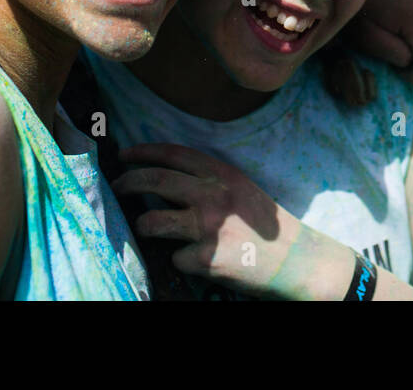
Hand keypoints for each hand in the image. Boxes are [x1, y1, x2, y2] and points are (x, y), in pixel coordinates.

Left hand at [112, 142, 353, 299]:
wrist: (296, 259)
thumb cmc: (267, 225)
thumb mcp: (242, 189)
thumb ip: (210, 181)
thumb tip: (166, 180)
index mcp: (223, 174)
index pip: (174, 154)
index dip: (144, 152)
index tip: (124, 155)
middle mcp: (213, 195)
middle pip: (155, 181)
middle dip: (128, 183)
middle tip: (117, 187)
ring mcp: (208, 227)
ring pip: (152, 222)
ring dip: (143, 225)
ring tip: (145, 228)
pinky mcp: (206, 259)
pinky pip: (176, 258)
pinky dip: (182, 260)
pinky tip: (199, 261)